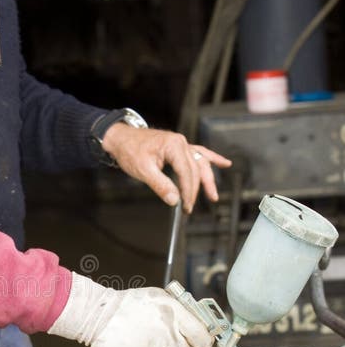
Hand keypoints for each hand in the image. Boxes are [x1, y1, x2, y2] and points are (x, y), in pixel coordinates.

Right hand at [48, 273, 212, 346]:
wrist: (99, 315)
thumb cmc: (129, 304)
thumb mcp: (159, 297)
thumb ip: (180, 311)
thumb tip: (198, 323)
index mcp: (176, 316)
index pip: (204, 339)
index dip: (202, 342)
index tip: (197, 342)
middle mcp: (169, 335)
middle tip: (165, 342)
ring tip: (143, 342)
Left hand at [102, 123, 231, 213]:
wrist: (121, 138)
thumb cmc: (130, 150)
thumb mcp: (143, 170)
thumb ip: (160, 185)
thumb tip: (174, 200)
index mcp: (174, 146)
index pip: (187, 173)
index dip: (188, 191)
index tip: (186, 206)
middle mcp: (181, 143)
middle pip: (195, 170)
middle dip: (194, 190)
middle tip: (189, 208)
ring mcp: (182, 145)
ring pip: (200, 163)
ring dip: (207, 179)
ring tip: (213, 195)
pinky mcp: (179, 148)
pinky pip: (199, 153)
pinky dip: (211, 159)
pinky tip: (224, 163)